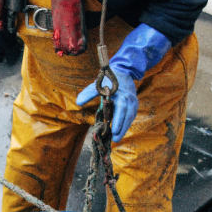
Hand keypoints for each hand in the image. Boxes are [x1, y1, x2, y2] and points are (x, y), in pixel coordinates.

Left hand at [76, 24, 171, 142]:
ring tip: (117, 137)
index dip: (118, 120)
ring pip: (130, 117)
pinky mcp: (134, 104)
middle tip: (115, 139)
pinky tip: (120, 130)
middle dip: (122, 128)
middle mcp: (130, 99)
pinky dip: (126, 123)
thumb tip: (78, 102)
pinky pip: (131, 116)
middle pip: (127, 116)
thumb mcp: (98, 85)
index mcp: (121, 95)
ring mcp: (133, 102)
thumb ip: (88, 93)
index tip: (113, 130)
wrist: (123, 72)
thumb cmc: (108, 80)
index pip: (121, 109)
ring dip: (124, 128)